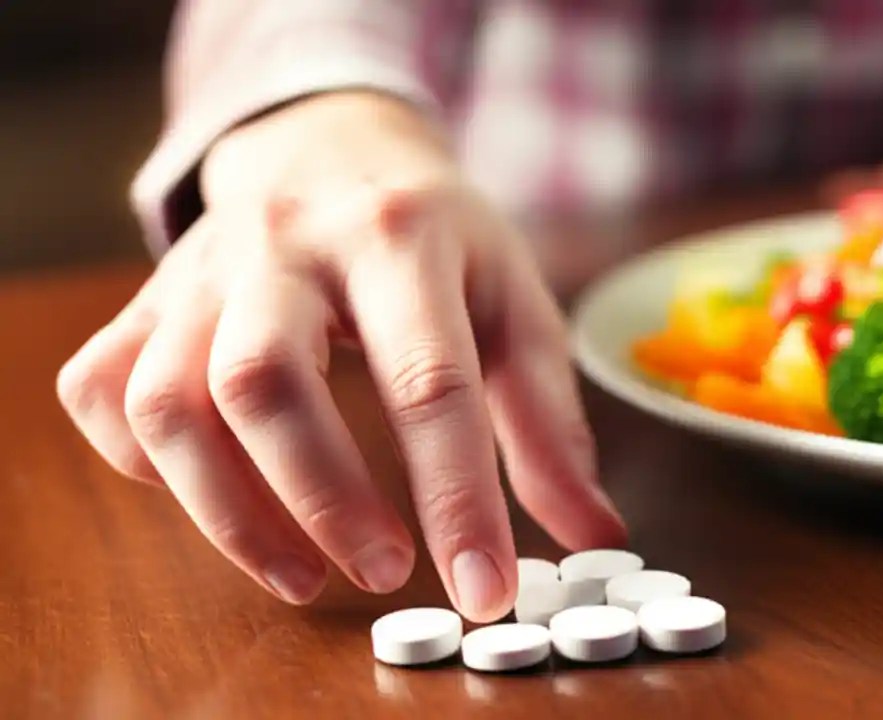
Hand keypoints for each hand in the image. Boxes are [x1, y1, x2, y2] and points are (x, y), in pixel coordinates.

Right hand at [57, 91, 626, 619]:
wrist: (333, 144)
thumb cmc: (438, 237)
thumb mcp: (515, 306)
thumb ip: (551, 425)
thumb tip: (596, 535)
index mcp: (402, 237)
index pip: (430, 380)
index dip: (457, 498)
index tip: (484, 588)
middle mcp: (286, 246)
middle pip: (266, 381)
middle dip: (323, 501)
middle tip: (385, 573)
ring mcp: (202, 271)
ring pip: (169, 398)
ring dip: (227, 511)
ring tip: (300, 573)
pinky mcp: (147, 300)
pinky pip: (104, 390)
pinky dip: (143, 464)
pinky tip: (213, 493)